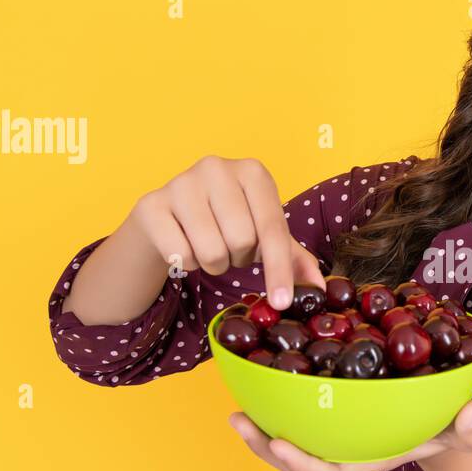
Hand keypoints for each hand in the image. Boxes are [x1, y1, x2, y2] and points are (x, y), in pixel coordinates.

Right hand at [128, 154, 323, 308]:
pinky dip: (185, 264)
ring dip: (213, 264)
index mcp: (253, 172)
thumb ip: (294, 261)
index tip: (282, 303)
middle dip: (239, 259)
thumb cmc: (224, 225)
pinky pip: (179, 256)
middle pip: (241, 242)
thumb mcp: (263, 239)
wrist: (166, 220)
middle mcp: (216, 167)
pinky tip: (182, 245)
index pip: (272, 229)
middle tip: (231, 249)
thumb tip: (321, 291)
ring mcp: (180, 182)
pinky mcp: (151, 204)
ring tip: (208, 246)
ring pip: (211, 252)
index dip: (278, 271)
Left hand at [227, 400, 471, 470]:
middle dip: (265, 447)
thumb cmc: (447, 428)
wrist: (438, 422)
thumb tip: (471, 414)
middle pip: (296, 462)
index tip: (278, 440)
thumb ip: (470, 428)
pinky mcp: (326, 422)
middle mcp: (344, 453)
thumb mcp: (463, 429)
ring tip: (235, 411)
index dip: (301, 462)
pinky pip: (294, 421)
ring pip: (288, 445)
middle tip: (239, 419)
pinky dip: (274, 410)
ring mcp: (332, 440)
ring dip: (259, 431)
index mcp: (367, 460)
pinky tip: (255, 389)